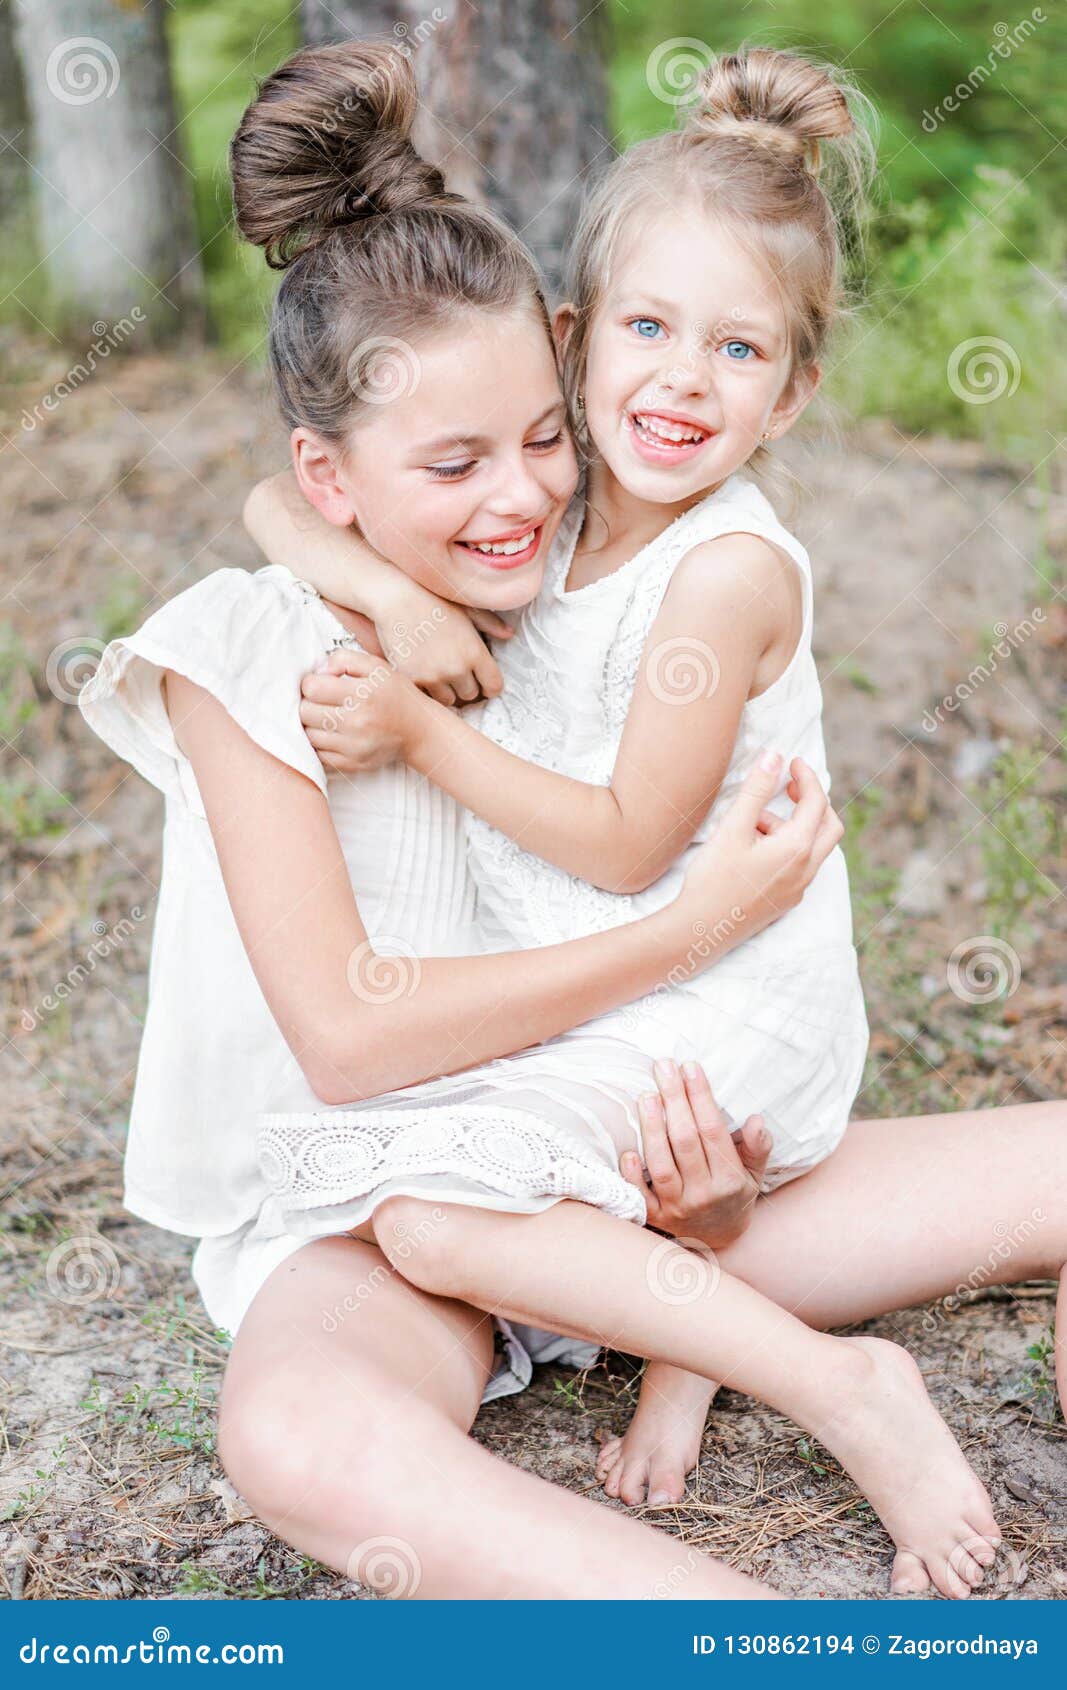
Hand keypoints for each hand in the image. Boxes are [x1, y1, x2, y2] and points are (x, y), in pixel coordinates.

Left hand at [299, 648, 429, 772]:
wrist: (419, 731)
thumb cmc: (396, 695)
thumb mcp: (376, 666)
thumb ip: (344, 659)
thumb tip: (319, 671)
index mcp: (362, 694)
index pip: (312, 688)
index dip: (311, 683)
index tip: (321, 684)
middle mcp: (357, 722)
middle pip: (306, 712)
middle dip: (310, 703)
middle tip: (323, 701)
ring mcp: (354, 747)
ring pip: (309, 735)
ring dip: (313, 724)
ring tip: (328, 717)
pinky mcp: (352, 764)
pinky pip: (319, 755)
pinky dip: (320, 744)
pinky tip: (332, 734)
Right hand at [374, 579, 510, 706]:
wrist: (396, 599)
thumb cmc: (433, 599)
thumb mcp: (467, 609)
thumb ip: (490, 624)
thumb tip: (509, 633)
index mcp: (475, 652)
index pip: (494, 686)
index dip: (490, 686)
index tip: (483, 683)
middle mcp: (457, 668)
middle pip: (470, 695)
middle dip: (466, 686)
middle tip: (456, 674)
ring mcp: (433, 676)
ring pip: (448, 700)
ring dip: (445, 691)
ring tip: (438, 674)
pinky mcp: (412, 680)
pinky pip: (425, 697)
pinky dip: (425, 689)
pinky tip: (422, 673)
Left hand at [620, 1061, 770, 1247]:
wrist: (720, 1240)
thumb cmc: (734, 1194)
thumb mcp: (754, 1173)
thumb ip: (757, 1148)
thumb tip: (756, 1120)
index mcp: (729, 1179)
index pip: (712, 1130)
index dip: (701, 1097)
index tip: (690, 1067)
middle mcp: (703, 1194)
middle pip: (685, 1141)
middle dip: (674, 1100)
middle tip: (663, 1067)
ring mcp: (677, 1208)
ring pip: (662, 1165)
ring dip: (652, 1129)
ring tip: (646, 1095)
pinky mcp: (656, 1218)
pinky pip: (641, 1197)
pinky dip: (632, 1175)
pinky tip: (626, 1150)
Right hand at [680, 751, 842, 946]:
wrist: (701, 931)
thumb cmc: (713, 879)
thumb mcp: (732, 829)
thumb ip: (755, 790)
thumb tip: (774, 756)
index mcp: (797, 849)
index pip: (816, 803)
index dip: (806, 777)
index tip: (791, 763)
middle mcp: (805, 871)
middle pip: (829, 826)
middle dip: (813, 802)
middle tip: (788, 788)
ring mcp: (797, 889)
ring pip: (811, 847)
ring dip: (791, 826)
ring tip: (751, 822)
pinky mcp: (785, 901)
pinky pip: (798, 865)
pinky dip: (786, 847)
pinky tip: (752, 848)